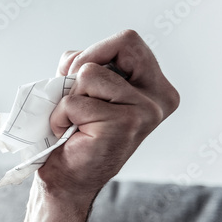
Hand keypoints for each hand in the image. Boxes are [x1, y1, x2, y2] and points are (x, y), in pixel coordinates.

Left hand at [41, 29, 179, 205]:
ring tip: (75, 121)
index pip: (127, 41)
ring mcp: (146, 111)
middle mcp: (160, 97)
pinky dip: (61, 116)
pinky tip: (70, 133)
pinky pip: (75, 102)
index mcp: (155, 86)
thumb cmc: (73, 133)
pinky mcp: (125, 124)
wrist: (67, 180)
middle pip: (123, 42)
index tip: (79, 77)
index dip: (95, 52)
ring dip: (70, 97)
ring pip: (90, 73)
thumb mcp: (84, 89)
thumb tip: (74, 60)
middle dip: (85, 64)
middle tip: (74, 93)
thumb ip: (88, 64)